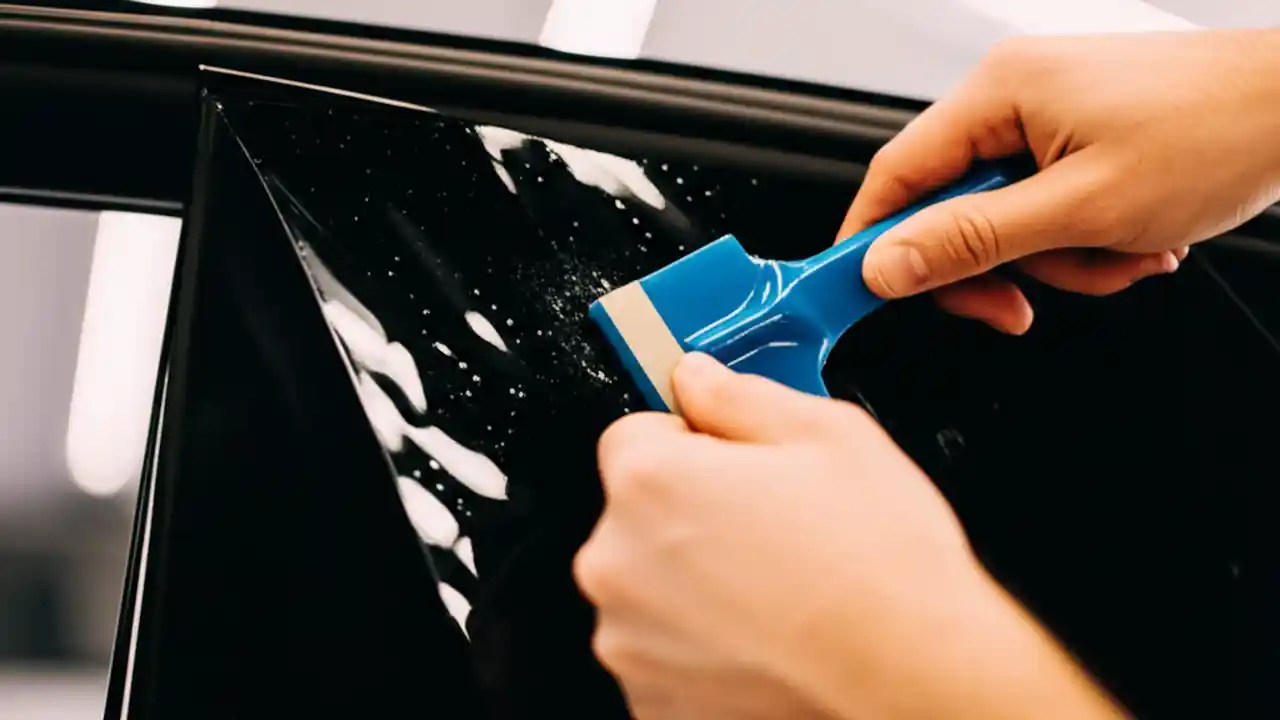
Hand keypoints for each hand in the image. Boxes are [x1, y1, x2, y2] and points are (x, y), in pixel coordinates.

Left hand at [576, 353, 1127, 718]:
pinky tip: (764, 637)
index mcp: (649, 482)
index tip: (733, 463)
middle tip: (772, 528)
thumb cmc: (880, 568)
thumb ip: (740, 396)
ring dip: (692, 583)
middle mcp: (616, 562)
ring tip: (776, 589)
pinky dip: (701, 645)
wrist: (917, 681)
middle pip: (636, 515)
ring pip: (648, 586)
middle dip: (690, 513)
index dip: (692, 442)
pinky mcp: (651, 700)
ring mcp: (628, 639)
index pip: (634, 435)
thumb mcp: (829, 434)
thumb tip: (697, 378)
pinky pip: (663, 650)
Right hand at [839, 29, 1279, 333]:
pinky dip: (1085, 240)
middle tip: (1022, 304)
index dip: (874, 242)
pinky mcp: (1079, 136)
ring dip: (1058, 260)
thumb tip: (888, 264)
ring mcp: (1049, 115)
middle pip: (950, 207)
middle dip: (996, 266)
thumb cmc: (1217, 133)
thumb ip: (972, 240)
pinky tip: (1134, 238)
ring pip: (1006, 220)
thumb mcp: (1081, 209)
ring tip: (1119, 255)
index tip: (865, 294)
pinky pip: (1048, 208)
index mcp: (998, 92)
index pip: (896, 176)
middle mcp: (1014, 95)